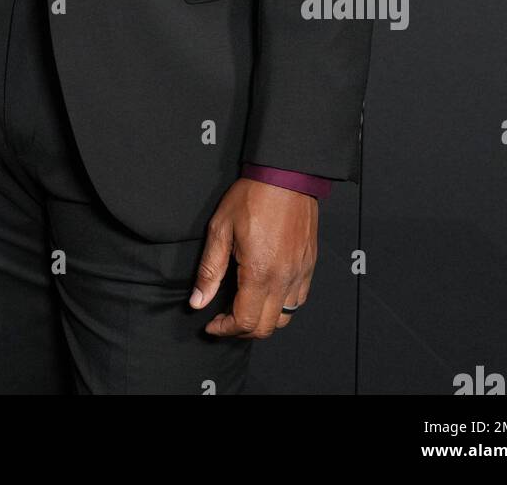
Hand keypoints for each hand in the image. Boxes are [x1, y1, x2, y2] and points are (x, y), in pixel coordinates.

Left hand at [189, 177, 317, 337]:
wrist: (286, 176)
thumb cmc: (252, 197)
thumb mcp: (220, 229)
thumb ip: (209, 270)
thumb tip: (198, 301)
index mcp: (260, 273)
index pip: (244, 321)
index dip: (225, 329)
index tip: (211, 324)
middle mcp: (284, 279)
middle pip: (266, 327)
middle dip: (242, 330)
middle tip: (224, 319)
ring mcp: (300, 274)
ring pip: (285, 318)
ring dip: (263, 320)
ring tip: (245, 307)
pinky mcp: (309, 266)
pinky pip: (298, 300)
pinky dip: (282, 306)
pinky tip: (266, 293)